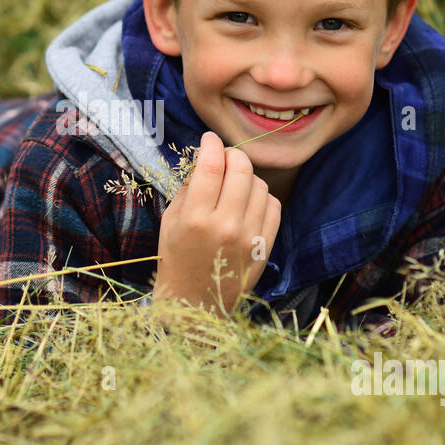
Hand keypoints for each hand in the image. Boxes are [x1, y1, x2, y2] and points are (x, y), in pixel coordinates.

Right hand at [154, 131, 281, 313]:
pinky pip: (273, 205)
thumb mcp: (170, 221)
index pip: (211, 165)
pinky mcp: (265, 247)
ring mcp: (249, 238)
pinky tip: (247, 203)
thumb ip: (188, 187)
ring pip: (259, 184)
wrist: (195, 305)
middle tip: (223, 158)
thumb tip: (208, 158)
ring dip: (246, 177)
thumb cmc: (176, 259)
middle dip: (232, 155)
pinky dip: (261, 197)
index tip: (209, 139)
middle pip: (241, 169)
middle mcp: (225, 226)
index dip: (212, 144)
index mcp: (195, 218)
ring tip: (233, 186)